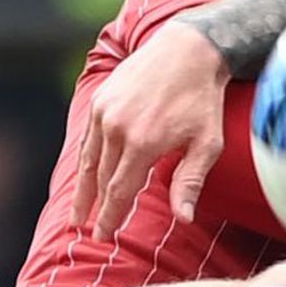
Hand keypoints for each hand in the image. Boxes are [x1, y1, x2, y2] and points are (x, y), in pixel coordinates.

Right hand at [70, 22, 230, 239]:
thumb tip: (183, 218)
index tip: (102, 237)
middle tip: (87, 231)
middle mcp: (117, 128)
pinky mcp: (101, 99)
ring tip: (78, 212)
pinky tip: (84, 174)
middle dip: (93, 208)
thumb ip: (190, 181)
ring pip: (88, 159)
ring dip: (83, 188)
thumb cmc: (203, 100)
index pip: (119, 191)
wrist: (189, 49)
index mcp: (142, 144)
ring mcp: (105, 112)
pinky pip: (88, 137)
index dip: (109, 217)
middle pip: (99, 179)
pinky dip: (85, 159)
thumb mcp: (208, 143)